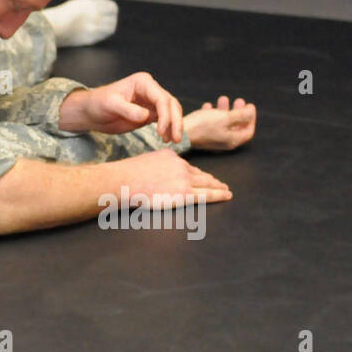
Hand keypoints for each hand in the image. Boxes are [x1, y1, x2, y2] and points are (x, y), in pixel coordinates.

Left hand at [60, 71, 183, 141]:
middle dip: (175, 121)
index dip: (165, 114)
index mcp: (142, 82)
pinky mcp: (149, 113)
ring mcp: (151, 102)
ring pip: (171, 112)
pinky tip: (166, 139)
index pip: (161, 98)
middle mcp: (150, 90)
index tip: (160, 131)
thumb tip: (146, 116)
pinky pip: (165, 120)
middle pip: (171, 104)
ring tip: (171, 140)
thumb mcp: (110, 104)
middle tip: (174, 138)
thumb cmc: (98, 103)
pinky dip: (168, 129)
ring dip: (174, 126)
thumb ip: (127, 109)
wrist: (91, 112)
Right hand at [111, 149, 232, 205]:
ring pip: (207, 183)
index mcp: (170, 156)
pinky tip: (227, 195)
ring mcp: (183, 179)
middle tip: (221, 183)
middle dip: (211, 179)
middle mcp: (180, 165)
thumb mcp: (146, 161)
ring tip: (226, 190)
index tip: (204, 177)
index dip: (198, 174)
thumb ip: (158, 165)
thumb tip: (161, 173)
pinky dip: (219, 195)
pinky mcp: (184, 193)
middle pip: (200, 174)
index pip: (187, 166)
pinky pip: (207, 194)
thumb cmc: (128, 175)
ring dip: (218, 186)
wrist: (125, 181)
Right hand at [184, 96, 256, 149]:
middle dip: (239, 112)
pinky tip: (208, 106)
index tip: (249, 106)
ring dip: (225, 110)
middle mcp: (224, 141)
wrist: (180, 133)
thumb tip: (251, 112)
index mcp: (232, 139)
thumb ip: (240, 115)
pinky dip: (213, 114)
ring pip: (224, 123)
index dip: (251, 118)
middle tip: (239, 100)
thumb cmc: (203, 126)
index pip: (248, 130)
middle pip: (237, 126)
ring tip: (223, 99)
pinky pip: (212, 123)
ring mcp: (214, 138)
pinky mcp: (203, 134)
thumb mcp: (225, 118)